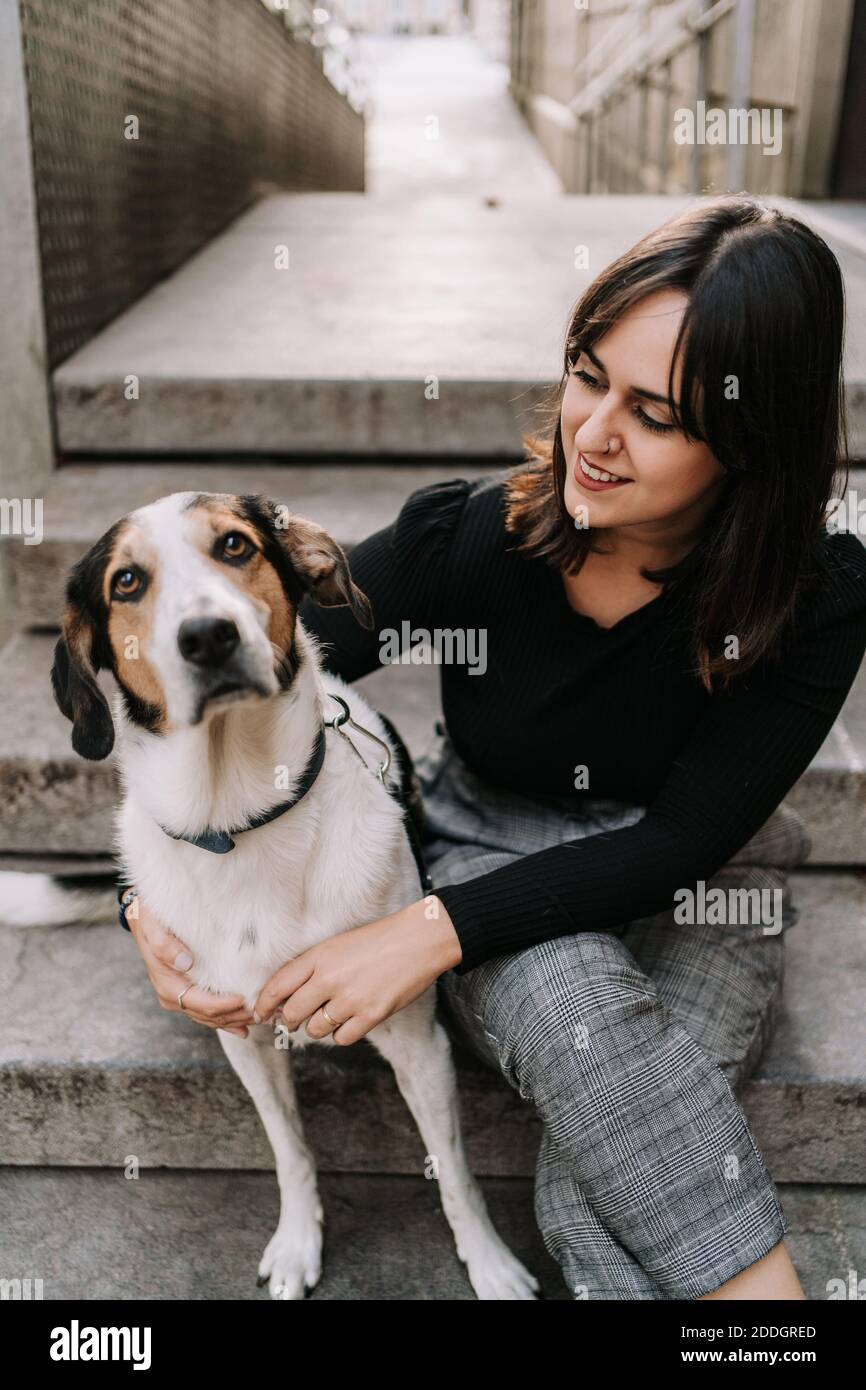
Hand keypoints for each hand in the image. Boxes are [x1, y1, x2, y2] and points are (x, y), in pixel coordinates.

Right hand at [127, 892, 254, 1036]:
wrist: (143, 919)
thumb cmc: (151, 922)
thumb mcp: (154, 927)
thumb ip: (165, 946)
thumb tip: (185, 962)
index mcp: (168, 986)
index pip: (203, 1004)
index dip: (226, 1006)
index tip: (247, 1000)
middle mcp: (173, 997)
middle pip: (210, 1016)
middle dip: (236, 1017)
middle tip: (264, 1013)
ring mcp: (180, 998)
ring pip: (211, 1018)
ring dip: (234, 1020)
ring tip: (259, 1018)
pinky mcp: (186, 994)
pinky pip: (207, 1013)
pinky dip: (225, 1019)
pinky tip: (242, 1026)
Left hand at [254, 896, 461, 1046]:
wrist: (418, 940)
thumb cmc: (379, 939)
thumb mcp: (338, 944)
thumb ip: (314, 967)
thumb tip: (290, 995)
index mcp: (319, 956)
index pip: (277, 986)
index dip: (264, 1004)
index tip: (261, 1013)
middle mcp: (329, 978)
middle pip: (292, 1013)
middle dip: (289, 1020)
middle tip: (293, 1020)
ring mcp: (350, 999)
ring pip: (314, 1030)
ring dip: (318, 1027)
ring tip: (329, 1016)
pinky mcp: (371, 1015)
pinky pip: (341, 1038)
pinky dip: (341, 1034)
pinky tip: (349, 1021)